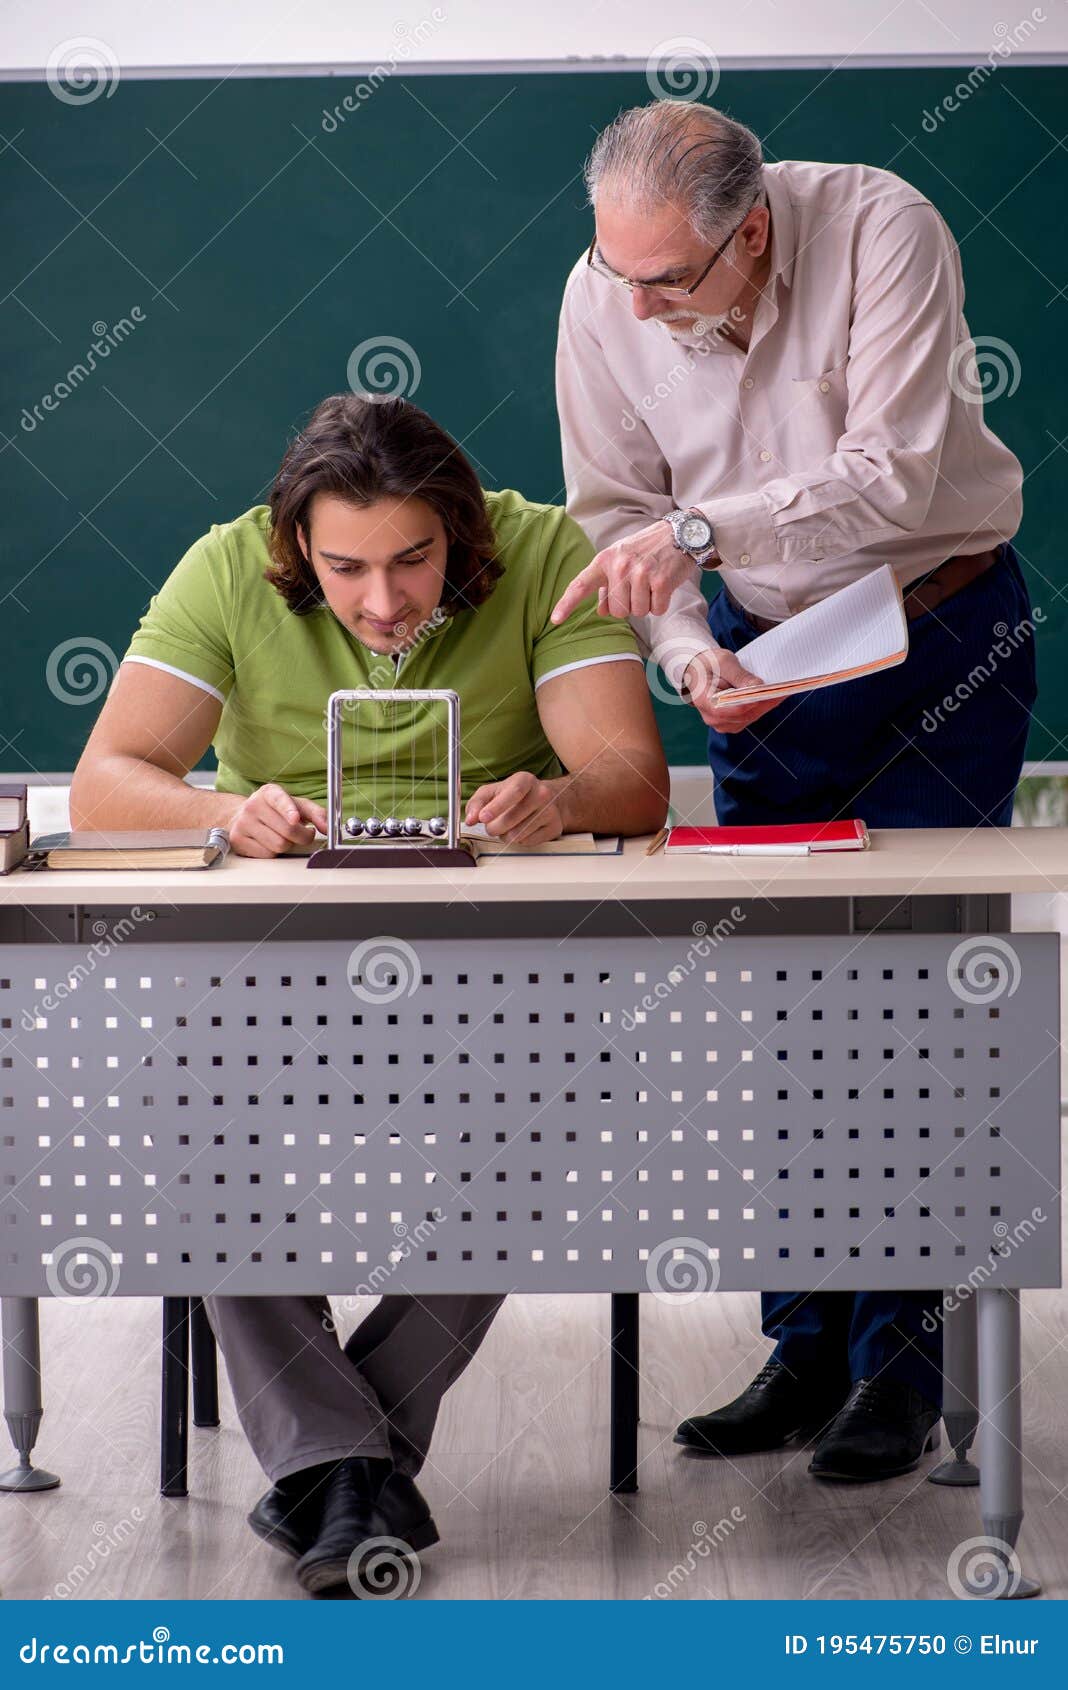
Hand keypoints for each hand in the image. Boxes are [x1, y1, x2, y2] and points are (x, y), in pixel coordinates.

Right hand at [226, 784, 326, 856]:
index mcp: (269, 793)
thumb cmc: (275, 811)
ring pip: (278, 845)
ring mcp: (242, 823)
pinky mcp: (238, 840)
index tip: (295, 818)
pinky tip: (270, 842)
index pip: (279, 800)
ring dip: (288, 845)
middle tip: (304, 834)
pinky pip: (267, 855)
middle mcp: (253, 805)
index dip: (289, 810)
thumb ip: (316, 813)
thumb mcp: (296, 805)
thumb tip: (328, 827)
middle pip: (287, 830)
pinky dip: (274, 852)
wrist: (243, 816)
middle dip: (302, 836)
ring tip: (283, 836)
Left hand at [465, 771, 564, 843]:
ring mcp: (550, 811)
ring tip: (507, 826)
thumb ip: (477, 802)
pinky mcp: (554, 828)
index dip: (496, 807)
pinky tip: (520, 830)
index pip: (512, 793)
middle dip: (494, 827)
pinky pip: (527, 842)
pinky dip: (518, 840)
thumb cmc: (515, 795)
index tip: (483, 818)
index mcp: (525, 780)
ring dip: (505, 835)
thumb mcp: (493, 791)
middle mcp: (541, 794)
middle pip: (512, 819)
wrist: (546, 800)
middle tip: (491, 826)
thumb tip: (470, 818)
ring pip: (518, 834)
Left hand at [551, 519, 705, 623]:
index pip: (581, 584)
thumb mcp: (621, 560)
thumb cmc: (646, 550)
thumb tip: (600, 611)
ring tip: (652, 584)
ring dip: (646, 604)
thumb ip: (607, 585)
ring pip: (637, 613)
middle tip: (639, 587)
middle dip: (629, 606)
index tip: (555, 620)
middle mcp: (620, 566)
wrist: (680, 534)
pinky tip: (663, 586)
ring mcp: (640, 573)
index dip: (567, 604)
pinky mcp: (660, 581)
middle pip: (617, 611)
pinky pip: (655, 610)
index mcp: (605, 560)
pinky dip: (661, 604)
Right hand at [683, 647, 781, 733]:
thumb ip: (740, 675)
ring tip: (784, 689)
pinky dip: (763, 705)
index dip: (755, 700)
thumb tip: (758, 686)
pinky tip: (774, 695)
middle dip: (766, 700)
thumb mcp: (723, 662)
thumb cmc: (708, 664)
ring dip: (767, 703)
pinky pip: (752, 716)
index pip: (735, 708)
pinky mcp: (733, 722)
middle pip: (746, 714)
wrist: (698, 671)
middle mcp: (714, 718)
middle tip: (786, 688)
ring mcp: (723, 723)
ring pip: (752, 716)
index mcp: (705, 702)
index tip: (772, 690)